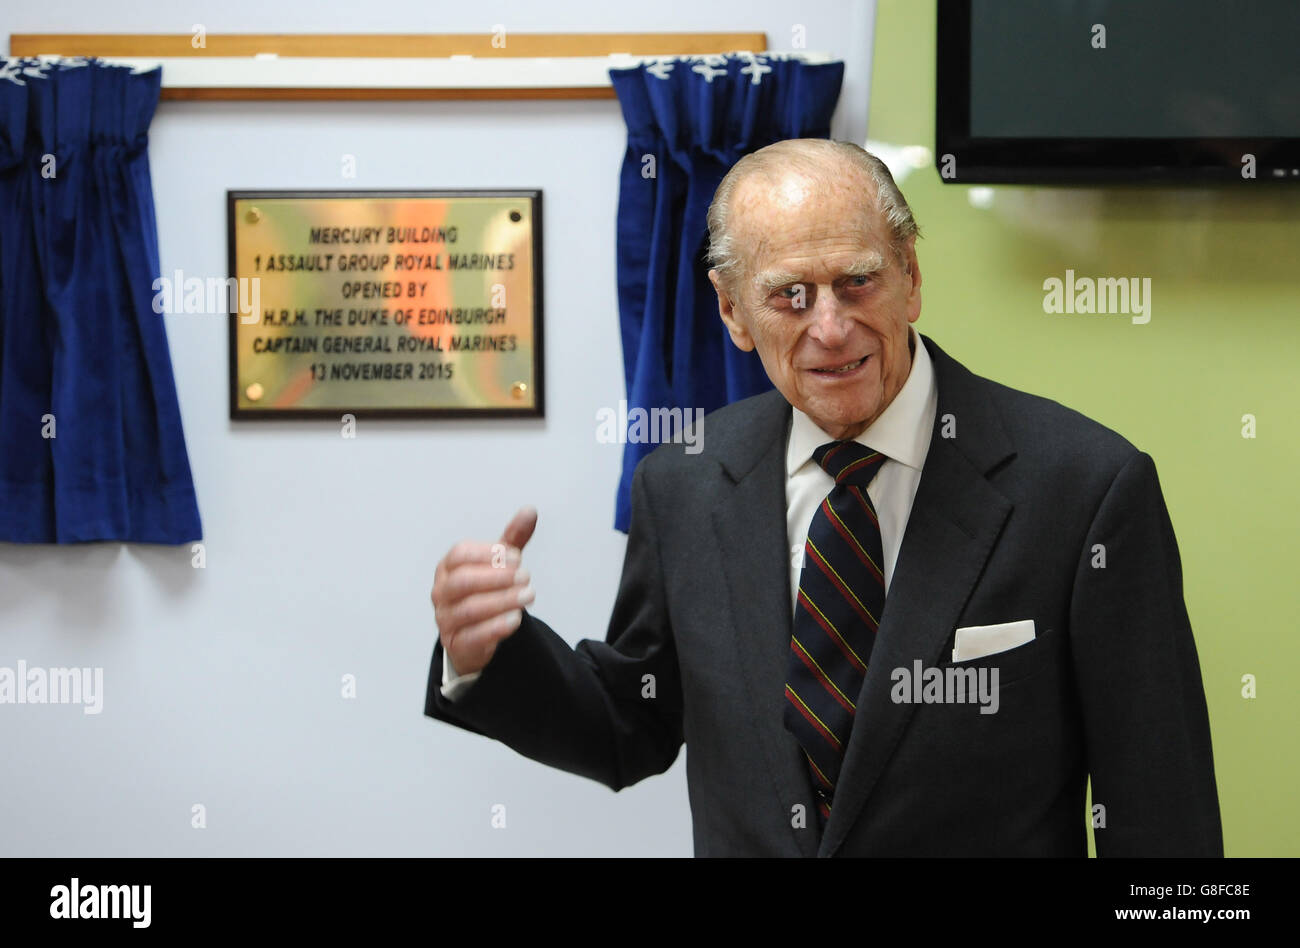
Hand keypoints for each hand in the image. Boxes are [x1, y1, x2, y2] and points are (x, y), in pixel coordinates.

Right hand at [432, 507, 537, 676]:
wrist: (474, 635)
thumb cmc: (484, 592)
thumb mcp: (498, 565)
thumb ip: (512, 540)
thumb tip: (530, 510)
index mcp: (448, 567)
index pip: (460, 555)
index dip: (488, 554)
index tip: (517, 556)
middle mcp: (441, 592)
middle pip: (463, 581)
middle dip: (497, 578)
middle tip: (525, 576)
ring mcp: (445, 619)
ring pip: (469, 609)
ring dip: (502, 601)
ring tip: (528, 596)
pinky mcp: (456, 643)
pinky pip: (472, 636)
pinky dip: (495, 627)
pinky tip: (516, 619)